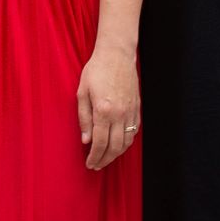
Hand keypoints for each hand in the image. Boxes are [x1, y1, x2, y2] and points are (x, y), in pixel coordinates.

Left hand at [76, 44, 139, 171]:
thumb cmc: (96, 70)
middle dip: (105, 160)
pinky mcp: (137, 107)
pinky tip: (118, 144)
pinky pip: (134, 131)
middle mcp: (120, 114)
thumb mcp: (82, 92)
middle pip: (115, 147)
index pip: (100, 143)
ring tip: (107, 158)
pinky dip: (126, 142)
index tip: (89, 164)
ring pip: (127, 142)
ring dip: (117, 154)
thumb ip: (83, 118)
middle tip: (97, 166)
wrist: (117, 54)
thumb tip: (86, 140)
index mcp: (104, 111)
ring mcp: (131, 111)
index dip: (94, 157)